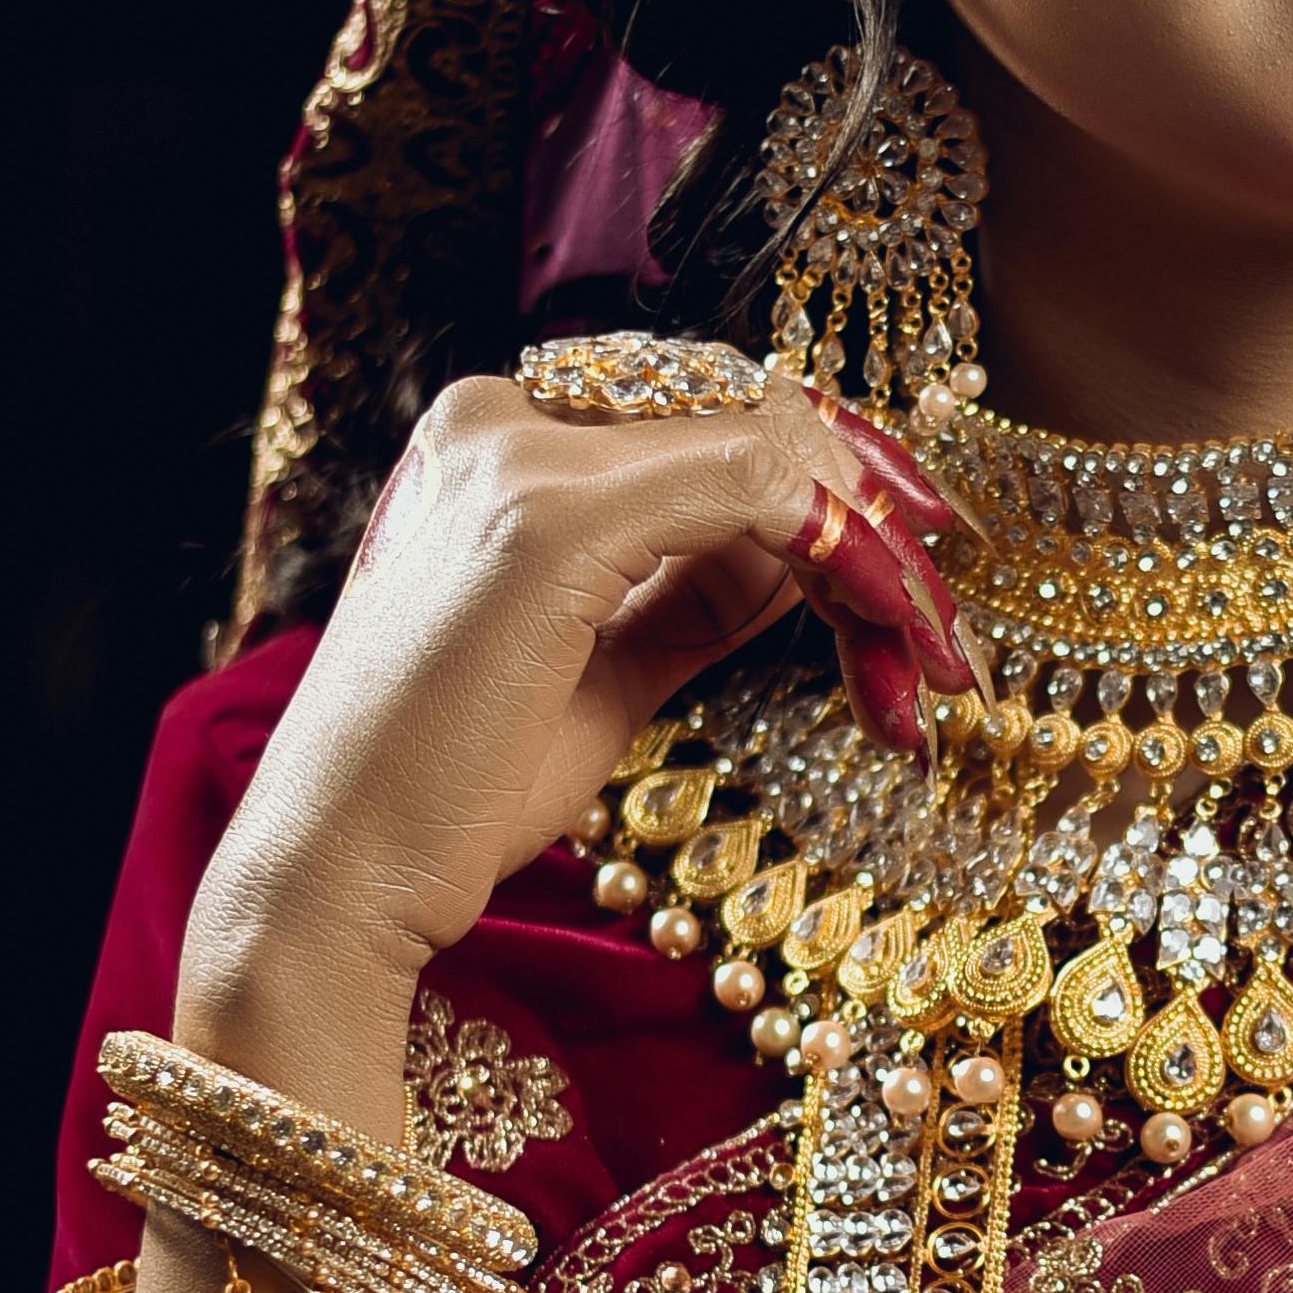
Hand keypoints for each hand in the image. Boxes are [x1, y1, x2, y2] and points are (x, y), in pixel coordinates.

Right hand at [168, 372, 971, 1140]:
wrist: (346, 876)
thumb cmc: (457, 790)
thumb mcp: (606, 665)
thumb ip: (698, 589)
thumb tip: (818, 550)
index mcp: (499, 440)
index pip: (710, 419)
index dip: (832, 487)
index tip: (913, 577)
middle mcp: (501, 417)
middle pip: (750, 419)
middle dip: (872, 521)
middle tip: (946, 633)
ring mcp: (520, 455)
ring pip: (770, 445)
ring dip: (876, 553)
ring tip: (930, 664)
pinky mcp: (548, 514)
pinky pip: (754, 482)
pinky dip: (841, 551)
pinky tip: (884, 630)